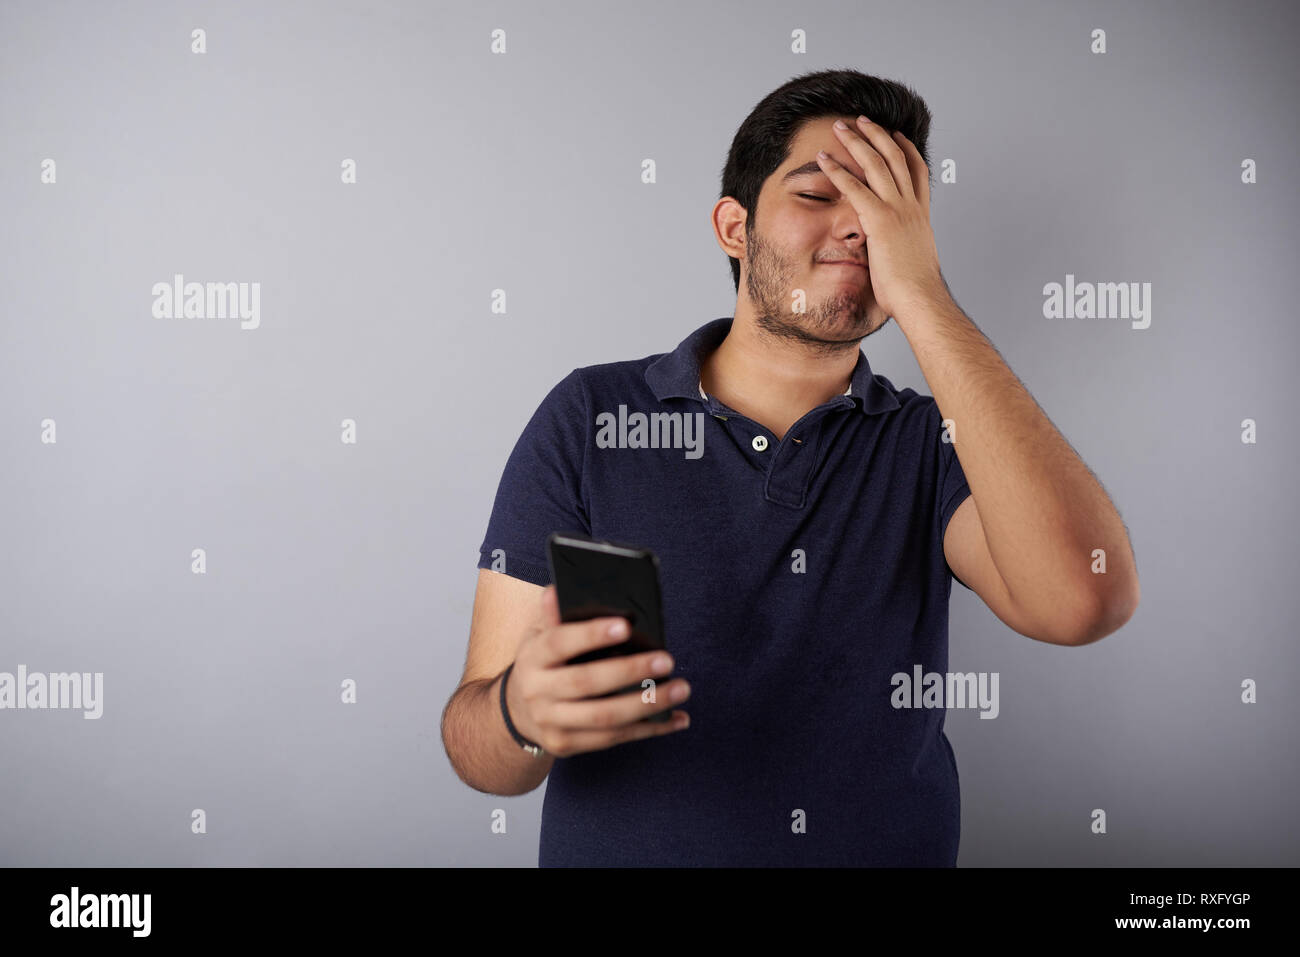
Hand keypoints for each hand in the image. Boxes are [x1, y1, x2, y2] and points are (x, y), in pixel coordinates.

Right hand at [504, 585, 690, 756]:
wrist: (517, 711)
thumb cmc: (543, 662)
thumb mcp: (540, 635)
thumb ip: (554, 616)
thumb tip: (558, 590)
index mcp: (533, 656)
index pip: (560, 642)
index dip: (591, 634)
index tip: (625, 625)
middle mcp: (537, 691)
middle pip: (586, 682)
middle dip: (630, 671)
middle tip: (667, 660)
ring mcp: (551, 722)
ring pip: (604, 717)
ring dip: (648, 704)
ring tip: (681, 689)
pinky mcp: (567, 745)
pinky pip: (613, 738)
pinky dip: (649, 729)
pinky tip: (677, 717)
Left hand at [815, 116, 949, 318]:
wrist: (921, 300)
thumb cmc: (915, 293)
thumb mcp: (912, 262)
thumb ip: (900, 248)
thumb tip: (891, 252)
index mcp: (921, 216)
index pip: (917, 172)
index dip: (906, 149)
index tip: (896, 134)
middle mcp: (911, 207)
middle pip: (897, 158)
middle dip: (878, 135)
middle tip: (862, 119)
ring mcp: (898, 211)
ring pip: (877, 164)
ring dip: (857, 142)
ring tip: (839, 126)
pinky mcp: (880, 221)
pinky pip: (855, 188)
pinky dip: (837, 170)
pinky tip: (823, 158)